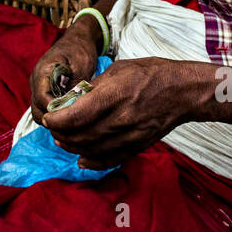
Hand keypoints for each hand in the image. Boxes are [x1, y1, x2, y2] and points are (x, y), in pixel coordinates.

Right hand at [29, 16, 101, 123]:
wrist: (78, 39)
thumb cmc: (80, 50)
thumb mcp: (82, 67)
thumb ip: (74, 87)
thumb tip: (71, 108)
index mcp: (42, 71)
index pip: (41, 99)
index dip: (55, 110)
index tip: (72, 114)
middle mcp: (36, 80)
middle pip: (37, 109)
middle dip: (54, 118)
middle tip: (74, 120)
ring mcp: (38, 86)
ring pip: (39, 111)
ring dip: (53, 117)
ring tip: (72, 117)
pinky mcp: (43, 90)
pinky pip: (44, 107)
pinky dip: (54, 113)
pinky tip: (70, 112)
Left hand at [42, 57, 213, 170]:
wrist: (183, 92)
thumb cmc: (151, 74)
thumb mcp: (118, 69)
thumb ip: (94, 86)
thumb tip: (71, 98)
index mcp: (115, 95)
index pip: (76, 115)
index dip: (57, 120)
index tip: (47, 117)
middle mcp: (121, 118)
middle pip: (80, 135)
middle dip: (60, 133)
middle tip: (52, 128)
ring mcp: (130, 135)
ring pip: (92, 150)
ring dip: (72, 147)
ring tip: (62, 139)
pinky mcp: (138, 146)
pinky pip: (110, 160)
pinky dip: (92, 161)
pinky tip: (81, 158)